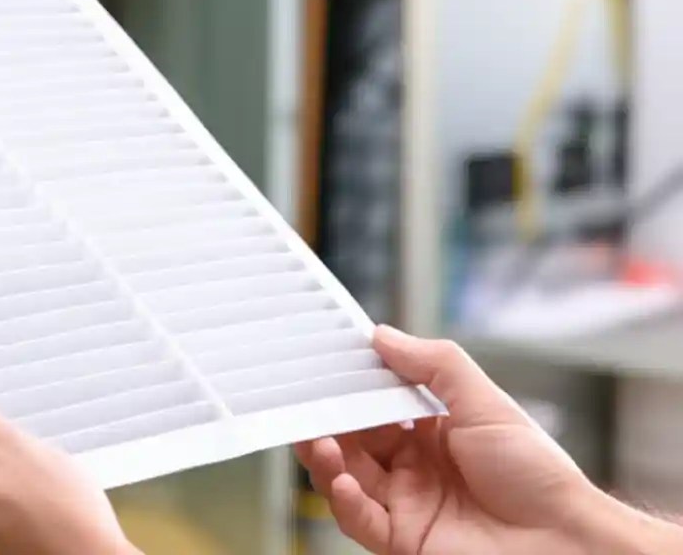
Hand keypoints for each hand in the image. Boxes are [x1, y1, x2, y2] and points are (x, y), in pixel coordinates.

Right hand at [296, 326, 682, 554]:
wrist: (565, 541)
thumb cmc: (538, 476)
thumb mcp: (486, 403)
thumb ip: (434, 365)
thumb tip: (384, 335)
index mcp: (433, 432)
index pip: (377, 404)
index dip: (351, 387)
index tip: (326, 366)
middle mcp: (415, 468)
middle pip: (355, 441)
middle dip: (328, 422)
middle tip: (306, 404)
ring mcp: (408, 504)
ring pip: (347, 478)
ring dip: (326, 459)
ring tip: (318, 441)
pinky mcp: (403, 539)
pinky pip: (360, 520)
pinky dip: (343, 501)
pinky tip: (341, 482)